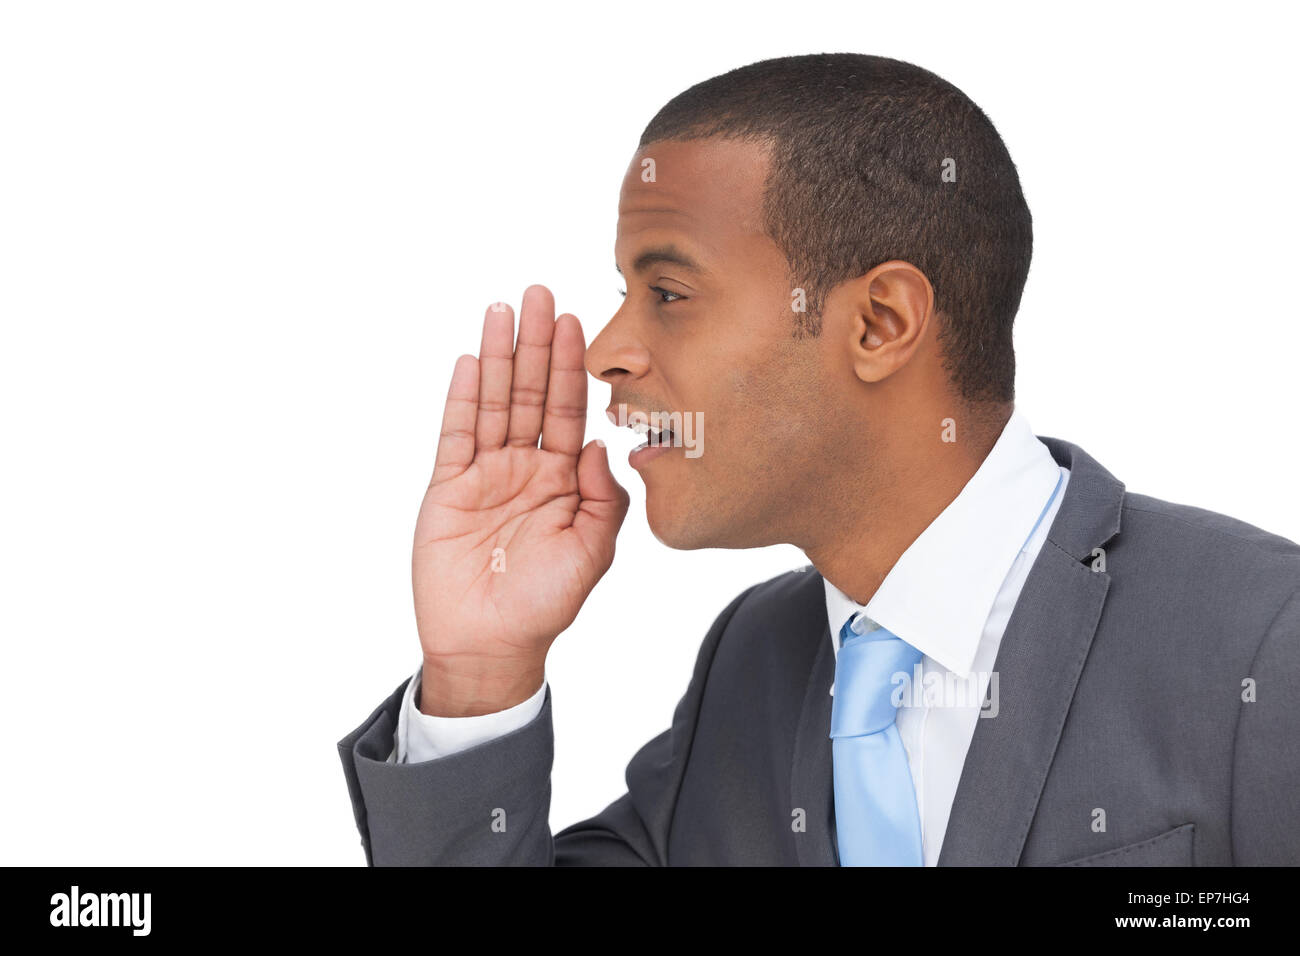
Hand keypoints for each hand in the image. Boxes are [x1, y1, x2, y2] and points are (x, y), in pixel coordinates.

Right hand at [412, 285, 628, 715]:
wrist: (490, 644)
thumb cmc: (546, 605)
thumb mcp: (592, 554)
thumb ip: (606, 501)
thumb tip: (602, 447)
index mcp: (565, 480)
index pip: (569, 410)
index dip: (571, 366)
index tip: (575, 322)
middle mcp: (526, 467)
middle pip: (532, 393)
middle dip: (535, 344)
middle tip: (538, 293)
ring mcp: (486, 474)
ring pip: (494, 403)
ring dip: (499, 357)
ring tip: (501, 310)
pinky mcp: (448, 487)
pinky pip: (456, 434)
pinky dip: (464, 398)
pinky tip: (472, 362)